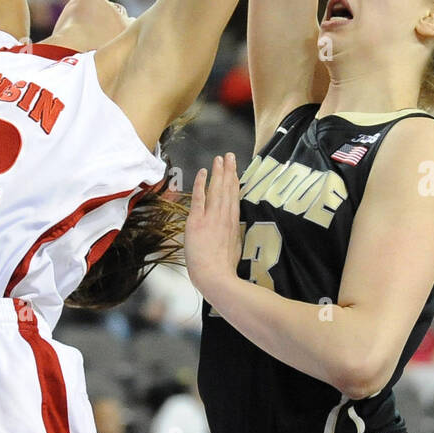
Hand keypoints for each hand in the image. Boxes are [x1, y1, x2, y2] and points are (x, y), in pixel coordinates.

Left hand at [184, 153, 243, 302]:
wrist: (215, 277)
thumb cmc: (224, 269)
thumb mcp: (234, 249)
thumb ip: (232, 236)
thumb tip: (232, 230)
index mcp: (233, 224)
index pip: (234, 198)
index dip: (235, 182)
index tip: (235, 170)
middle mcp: (224, 217)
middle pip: (228, 190)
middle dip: (229, 171)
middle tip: (230, 156)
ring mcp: (212, 218)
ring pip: (217, 190)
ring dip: (218, 173)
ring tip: (220, 158)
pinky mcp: (198, 221)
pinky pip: (200, 198)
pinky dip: (202, 184)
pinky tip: (203, 172)